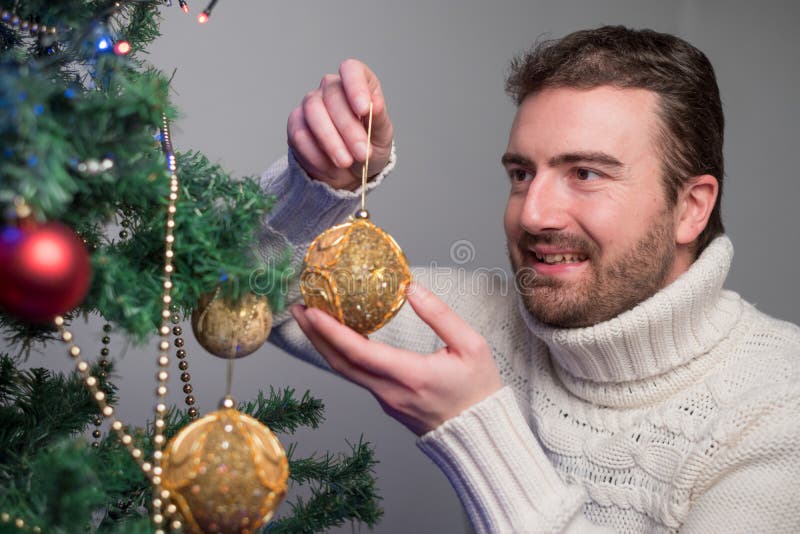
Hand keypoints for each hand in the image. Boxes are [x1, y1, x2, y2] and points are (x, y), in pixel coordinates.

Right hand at [287, 59, 393, 190]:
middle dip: (348, 128)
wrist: (350, 171)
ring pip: (313, 113)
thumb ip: (379, 119)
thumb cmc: (369, 146)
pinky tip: (330, 166)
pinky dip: (316, 153)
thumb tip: (375, 103)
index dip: (356, 86)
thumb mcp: (382, 136)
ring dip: (331, 141)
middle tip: (362, 153)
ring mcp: (311, 104)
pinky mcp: (296, 124)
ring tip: (346, 162)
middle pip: (332, 97)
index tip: (364, 109)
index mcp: (358, 82)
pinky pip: (300, 134)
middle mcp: (331, 88)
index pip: (351, 70)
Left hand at [290, 283, 502, 435]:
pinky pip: (357, 377)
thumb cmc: (479, 390)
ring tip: (310, 320)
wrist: (480, 433)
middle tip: (298, 309)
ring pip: (346, 372)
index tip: (312, 311)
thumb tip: (412, 290)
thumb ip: (441, 316)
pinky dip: (342, 355)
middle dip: (314, 335)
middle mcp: (390, 391)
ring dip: (324, 346)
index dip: (331, 331)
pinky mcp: (387, 403)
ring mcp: (386, 400)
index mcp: (410, 376)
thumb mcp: (472, 346)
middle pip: (340, 363)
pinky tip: (339, 339)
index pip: (359, 352)